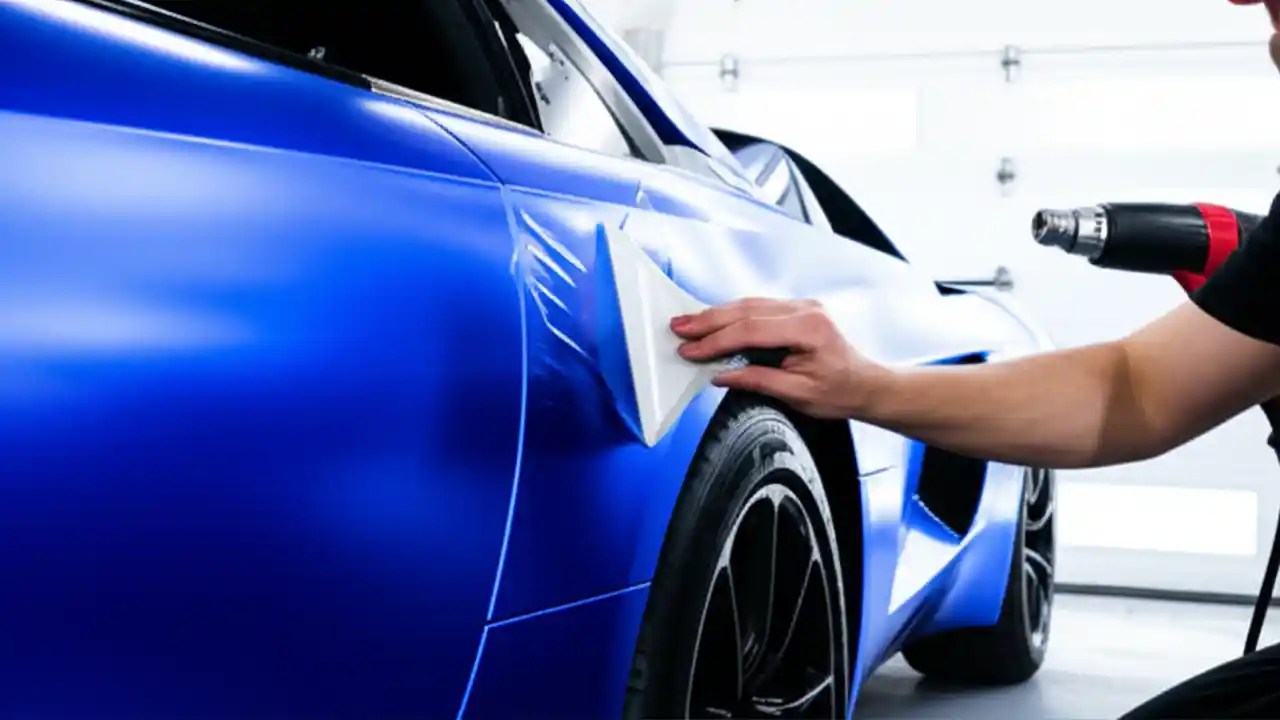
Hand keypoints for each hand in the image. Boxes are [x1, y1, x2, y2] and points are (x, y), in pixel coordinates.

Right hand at [671, 298, 890, 419]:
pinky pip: (758, 307)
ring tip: (689, 324)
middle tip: (679, 328)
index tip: (691, 350)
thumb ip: (758, 380)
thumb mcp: (799, 394)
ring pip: (749, 304)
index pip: (752, 330)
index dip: (717, 340)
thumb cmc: (841, 391)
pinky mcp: (797, 310)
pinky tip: (714, 321)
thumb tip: (721, 374)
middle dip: (709, 320)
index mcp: (809, 328)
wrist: (868, 385)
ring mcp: (802, 306)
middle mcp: (806, 310)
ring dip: (716, 314)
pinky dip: (732, 315)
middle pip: (747, 310)